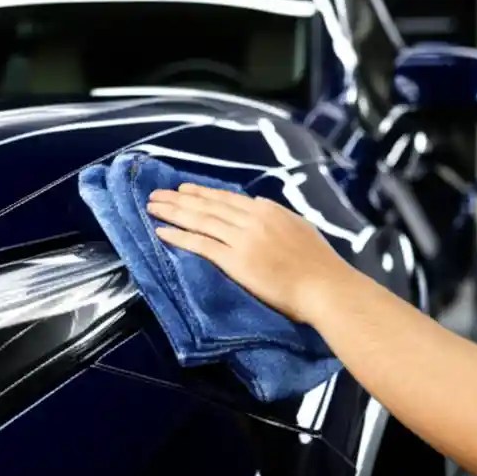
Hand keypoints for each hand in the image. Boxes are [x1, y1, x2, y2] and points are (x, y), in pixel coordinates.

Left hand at [146, 182, 361, 324]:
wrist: (324, 286)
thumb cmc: (319, 263)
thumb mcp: (300, 227)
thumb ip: (278, 216)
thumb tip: (260, 205)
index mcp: (268, 210)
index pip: (227, 198)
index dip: (202, 193)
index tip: (184, 189)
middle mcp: (252, 219)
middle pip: (208, 205)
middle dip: (179, 198)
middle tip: (156, 194)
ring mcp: (242, 239)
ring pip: (200, 220)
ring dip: (173, 212)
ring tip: (152, 208)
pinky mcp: (235, 261)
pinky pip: (200, 244)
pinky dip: (179, 237)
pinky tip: (162, 232)